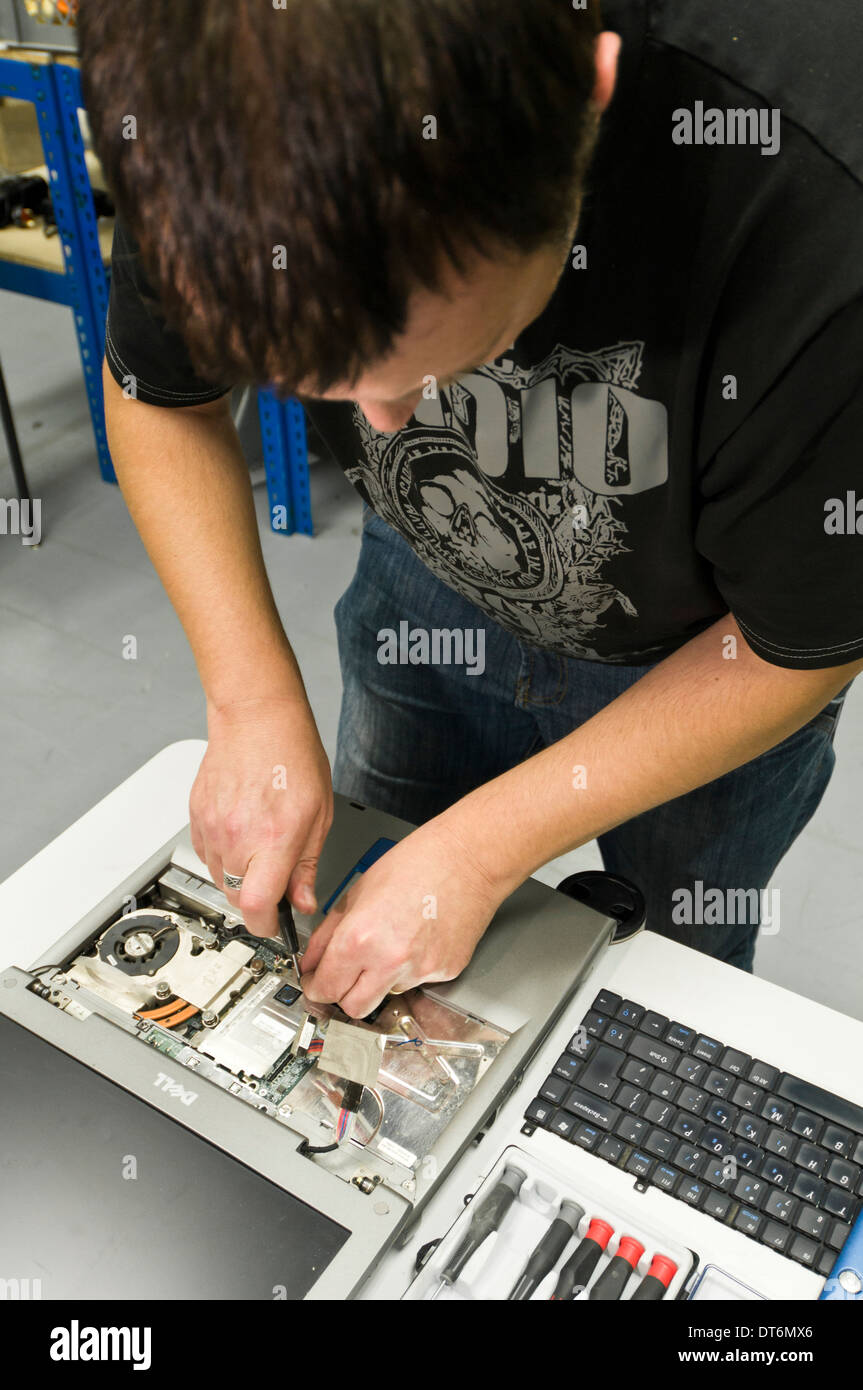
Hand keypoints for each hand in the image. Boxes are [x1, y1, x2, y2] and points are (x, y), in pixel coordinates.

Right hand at [190, 694, 332, 936]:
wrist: (257, 718)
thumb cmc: (292, 756)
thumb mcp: (319, 815)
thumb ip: (307, 865)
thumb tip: (304, 901)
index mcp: (273, 838)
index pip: (256, 905)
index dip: (265, 925)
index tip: (274, 925)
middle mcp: (238, 835)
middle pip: (236, 897)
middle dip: (256, 899)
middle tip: (276, 881)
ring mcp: (212, 826)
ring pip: (218, 877)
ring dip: (238, 876)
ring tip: (260, 846)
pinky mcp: (197, 816)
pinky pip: (206, 853)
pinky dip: (223, 855)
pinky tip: (242, 832)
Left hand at [300, 817, 506, 1016]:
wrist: (469, 858)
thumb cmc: (418, 862)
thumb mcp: (357, 891)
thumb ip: (328, 932)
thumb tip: (313, 959)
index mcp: (361, 937)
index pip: (325, 988)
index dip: (315, 986)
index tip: (315, 982)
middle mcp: (390, 960)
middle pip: (353, 1008)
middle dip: (342, 995)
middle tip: (342, 976)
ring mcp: (421, 970)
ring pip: (386, 995)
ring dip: (378, 980)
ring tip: (389, 942)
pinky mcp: (446, 971)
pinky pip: (416, 982)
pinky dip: (408, 968)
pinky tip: (413, 939)